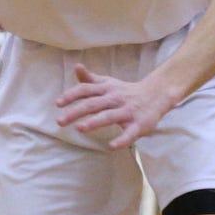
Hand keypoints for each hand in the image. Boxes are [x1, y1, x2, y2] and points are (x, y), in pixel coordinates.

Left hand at [54, 63, 171, 149]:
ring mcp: (128, 111)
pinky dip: (122, 140)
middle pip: (93, 104)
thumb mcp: (107, 82)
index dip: (71, 95)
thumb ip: (90, 79)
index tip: (58, 104)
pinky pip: (130, 133)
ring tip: (80, 129)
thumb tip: (77, 67)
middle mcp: (115, 98)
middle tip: (60, 121)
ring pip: (109, 116)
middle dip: (75, 112)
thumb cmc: (125, 91)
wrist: (157, 94)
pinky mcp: (139, 124)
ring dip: (94, 122)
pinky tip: (111, 147)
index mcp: (106, 89)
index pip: (85, 89)